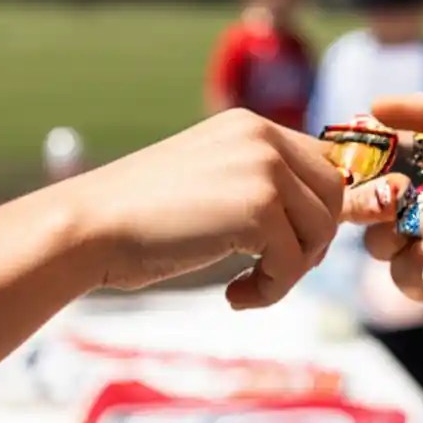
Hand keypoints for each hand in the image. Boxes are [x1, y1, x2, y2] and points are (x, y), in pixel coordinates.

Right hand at [62, 109, 394, 306]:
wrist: (89, 228)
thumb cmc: (142, 218)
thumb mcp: (213, 184)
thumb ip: (264, 187)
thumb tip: (333, 216)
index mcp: (251, 126)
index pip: (323, 163)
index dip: (319, 210)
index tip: (293, 247)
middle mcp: (263, 137)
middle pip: (333, 195)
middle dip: (312, 241)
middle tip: (271, 270)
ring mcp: (263, 169)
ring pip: (322, 230)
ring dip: (291, 271)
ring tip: (247, 285)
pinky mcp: (259, 209)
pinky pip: (296, 263)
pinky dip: (271, 291)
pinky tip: (233, 296)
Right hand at [364, 94, 422, 299]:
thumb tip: (375, 106)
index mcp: (413, 179)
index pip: (365, 189)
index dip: (365, 192)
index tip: (391, 187)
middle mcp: (415, 219)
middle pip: (370, 230)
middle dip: (383, 226)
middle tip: (407, 214)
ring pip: (394, 265)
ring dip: (408, 253)